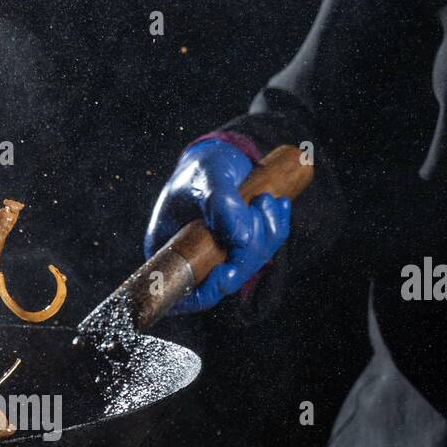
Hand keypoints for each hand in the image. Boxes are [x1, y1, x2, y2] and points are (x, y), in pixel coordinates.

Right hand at [144, 138, 290, 313]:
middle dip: (248, 249)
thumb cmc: (202, 166)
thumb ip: (220, 203)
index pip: (181, 290)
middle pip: (223, 280)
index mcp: (167, 249)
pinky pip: (264, 251)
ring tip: (266, 199)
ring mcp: (216, 256)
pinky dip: (276, 229)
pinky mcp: (239, 249)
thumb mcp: (207, 175)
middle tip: (258, 206)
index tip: (228, 271)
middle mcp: (190, 260)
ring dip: (266, 234)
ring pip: (248, 266)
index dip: (206, 291)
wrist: (220, 155)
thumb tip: (242, 237)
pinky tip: (279, 204)